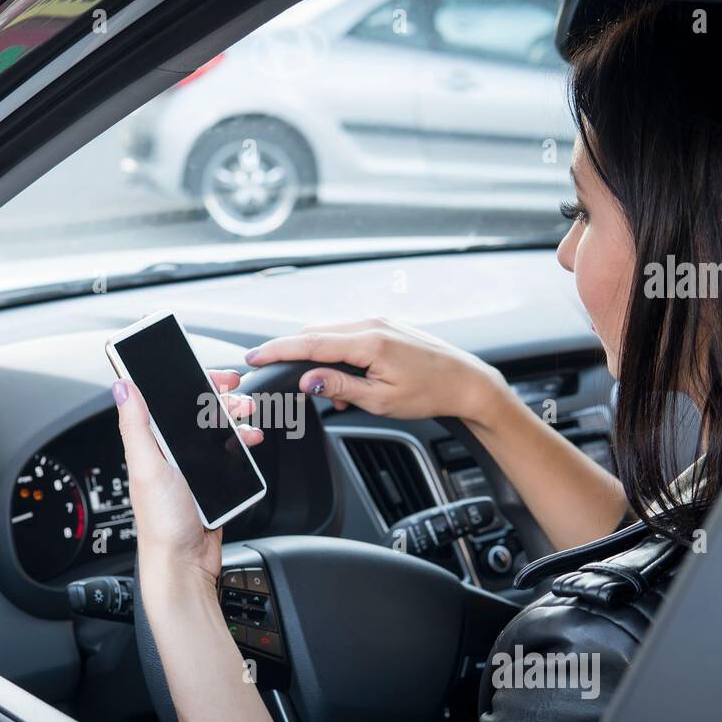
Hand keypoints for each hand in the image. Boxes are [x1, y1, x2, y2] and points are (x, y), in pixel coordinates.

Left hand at [113, 368, 262, 592]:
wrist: (185, 564)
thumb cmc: (161, 523)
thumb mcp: (147, 468)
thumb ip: (136, 425)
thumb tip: (121, 386)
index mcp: (149, 444)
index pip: (164, 399)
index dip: (186, 380)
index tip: (207, 371)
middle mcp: (168, 452)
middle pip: (195, 411)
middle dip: (218, 395)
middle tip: (236, 390)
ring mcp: (191, 467)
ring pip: (216, 429)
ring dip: (234, 416)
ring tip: (247, 414)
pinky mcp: (211, 481)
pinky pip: (229, 452)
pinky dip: (242, 442)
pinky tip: (250, 440)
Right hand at [244, 317, 510, 428]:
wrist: (467, 382)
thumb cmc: (430, 393)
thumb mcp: (381, 400)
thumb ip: (339, 387)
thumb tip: (307, 380)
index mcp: (369, 342)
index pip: (310, 344)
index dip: (278, 350)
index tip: (254, 356)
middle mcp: (372, 324)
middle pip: (315, 333)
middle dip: (290, 351)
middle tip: (269, 368)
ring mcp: (380, 321)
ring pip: (330, 333)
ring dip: (316, 356)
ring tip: (323, 391)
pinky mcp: (386, 325)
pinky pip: (349, 334)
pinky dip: (336, 353)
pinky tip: (343, 380)